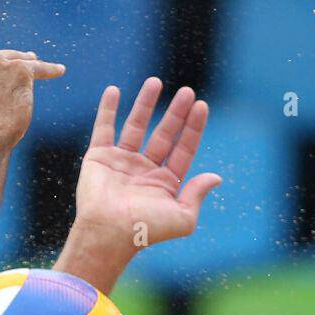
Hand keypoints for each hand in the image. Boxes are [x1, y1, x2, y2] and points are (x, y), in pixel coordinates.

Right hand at [72, 78, 221, 253]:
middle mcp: (144, 171)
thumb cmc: (145, 231)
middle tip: (188, 91)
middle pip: (164, 134)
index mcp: (164, 183)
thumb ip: (197, 195)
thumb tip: (216, 177)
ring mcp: (121, 162)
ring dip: (145, 103)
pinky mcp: (99, 157)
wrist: (107, 234)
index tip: (201, 106)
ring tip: (155, 81)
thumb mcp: (182, 218)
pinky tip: (114, 90)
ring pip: (135, 126)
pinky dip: (107, 109)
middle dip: (176, 113)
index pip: (183, 149)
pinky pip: (103, 128)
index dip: (193, 128)